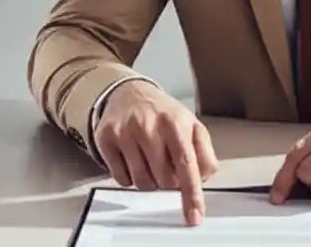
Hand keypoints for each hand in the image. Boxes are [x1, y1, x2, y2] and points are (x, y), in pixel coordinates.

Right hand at [94, 80, 220, 225]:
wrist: (130, 93)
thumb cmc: (165, 115)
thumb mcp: (192, 126)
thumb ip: (204, 153)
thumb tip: (202, 179)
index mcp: (175, 123)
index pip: (186, 164)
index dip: (192, 194)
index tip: (194, 217)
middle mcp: (148, 126)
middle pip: (164, 180)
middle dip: (169, 182)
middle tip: (167, 166)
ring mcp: (125, 132)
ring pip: (142, 183)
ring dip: (150, 182)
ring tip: (150, 162)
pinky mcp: (106, 139)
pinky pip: (121, 179)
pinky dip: (130, 178)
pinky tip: (133, 159)